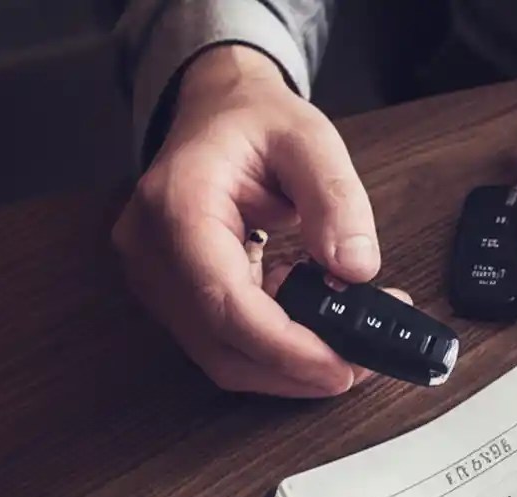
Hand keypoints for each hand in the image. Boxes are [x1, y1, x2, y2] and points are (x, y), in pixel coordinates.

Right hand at [112, 45, 394, 396]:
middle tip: (362, 362)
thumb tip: (355, 268)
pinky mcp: (174, 292)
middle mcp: (153, 250)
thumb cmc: (253, 119)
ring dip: (288, 364)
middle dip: (297, 367)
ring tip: (348, 341)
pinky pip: (223, 341)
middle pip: (220, 345)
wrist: (216, 109)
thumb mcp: (310, 139)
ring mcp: (157, 276)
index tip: (339, 366)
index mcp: (178, 206)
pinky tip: (313, 323)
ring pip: (220, 355)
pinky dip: (274, 347)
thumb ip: (336, 199)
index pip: (224, 302)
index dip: (284, 348)